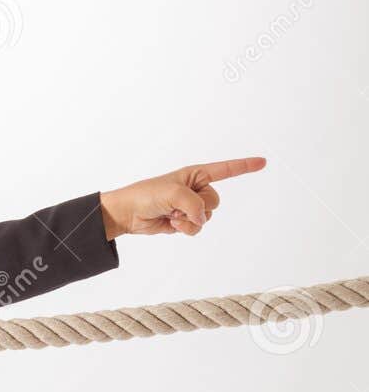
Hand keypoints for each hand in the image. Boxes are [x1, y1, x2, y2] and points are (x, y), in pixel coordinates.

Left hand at [99, 157, 266, 237]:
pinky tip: (172, 224)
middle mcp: (197, 188)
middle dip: (199, 207)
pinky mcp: (184, 221)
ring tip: (172, 215)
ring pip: (207, 218)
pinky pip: (197, 228)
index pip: (226, 169)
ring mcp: (191, 206)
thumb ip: (193, 204)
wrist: (129, 213)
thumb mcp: (173, 193)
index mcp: (197, 174)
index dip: (245, 166)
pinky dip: (186, 229)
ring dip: (190, 220)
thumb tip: (202, 219)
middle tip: (179, 206)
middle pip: (215, 202)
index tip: (263, 162)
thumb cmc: (148, 195)